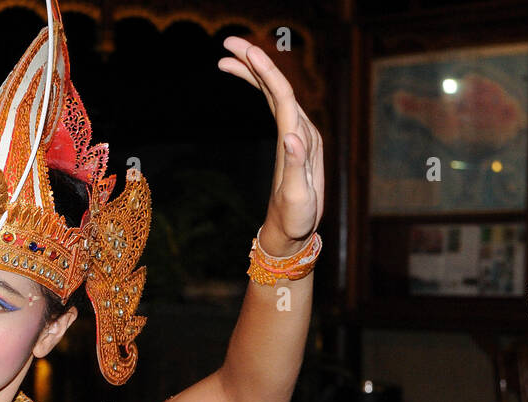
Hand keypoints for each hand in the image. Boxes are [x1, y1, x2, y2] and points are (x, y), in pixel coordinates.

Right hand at [217, 37, 324, 255]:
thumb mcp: (299, 198)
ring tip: (225, 58)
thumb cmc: (297, 219)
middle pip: (278, 86)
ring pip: (274, 92)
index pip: (284, 96)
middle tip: (228, 43)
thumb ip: (296, 167)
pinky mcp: (290, 138)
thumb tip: (291, 137)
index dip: (266, 71)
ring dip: (252, 72)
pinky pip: (274, 104)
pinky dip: (258, 88)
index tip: (247, 51)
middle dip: (255, 62)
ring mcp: (297, 133)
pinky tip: (245, 79)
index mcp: (302, 140)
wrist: (297, 232)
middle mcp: (302, 131)